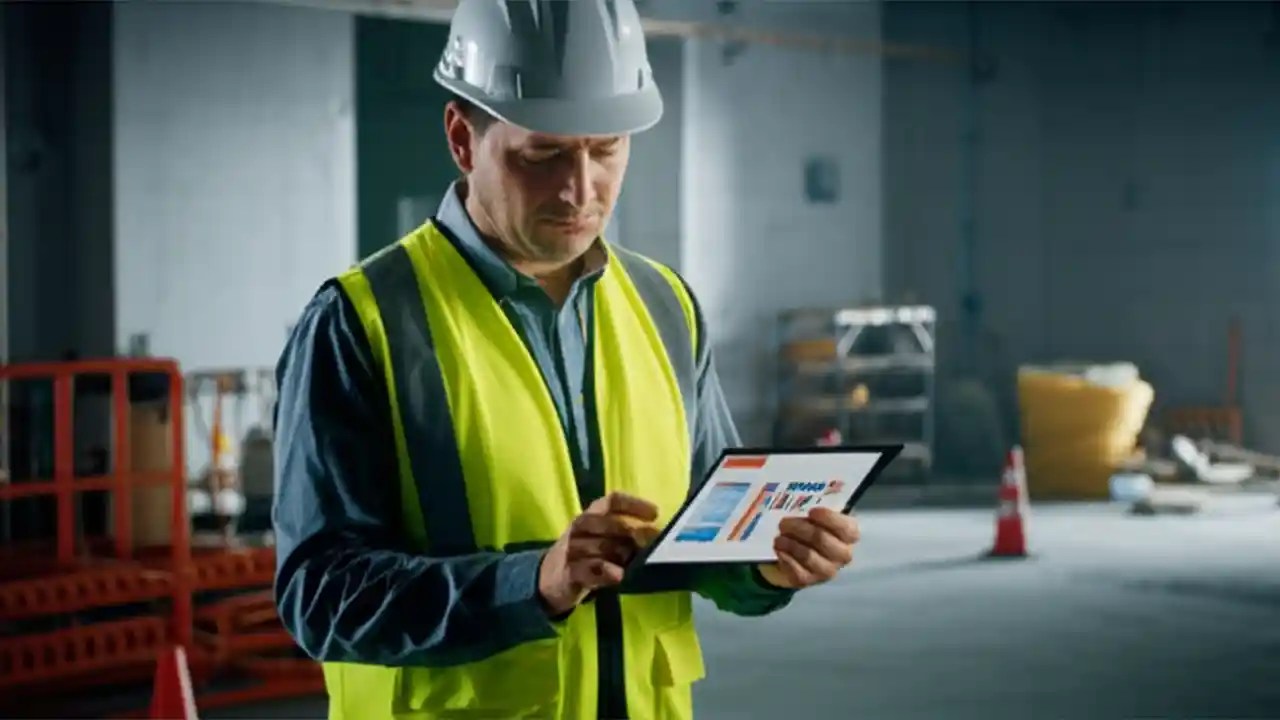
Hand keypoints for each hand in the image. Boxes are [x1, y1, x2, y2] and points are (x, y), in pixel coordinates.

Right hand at [538, 492, 660, 615]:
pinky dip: (607, 571)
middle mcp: (581, 525)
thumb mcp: (605, 538)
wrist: (551, 576)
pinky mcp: (569, 570)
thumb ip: (627, 534)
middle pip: (611, 523)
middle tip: (651, 543)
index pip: (613, 501)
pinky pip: (591, 568)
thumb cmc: (588, 553)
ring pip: (603, 547)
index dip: (634, 505)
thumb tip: (657, 536)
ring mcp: (572, 547)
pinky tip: (619, 576)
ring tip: (634, 565)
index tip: (655, 513)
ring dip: (622, 556)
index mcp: (593, 512)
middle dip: (633, 533)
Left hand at [757, 507, 859, 589]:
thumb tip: (803, 496)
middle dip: (800, 529)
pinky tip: (779, 551)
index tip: (812, 511)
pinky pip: (797, 571)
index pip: (847, 528)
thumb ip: (815, 506)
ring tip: (778, 537)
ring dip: (790, 544)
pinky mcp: (809, 581)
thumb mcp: (814, 516)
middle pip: (822, 540)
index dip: (830, 519)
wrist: (794, 555)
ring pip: (808, 556)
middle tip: (784, 523)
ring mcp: (827, 570)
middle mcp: (843, 554)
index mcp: (849, 535)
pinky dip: (786, 559)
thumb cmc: (808, 528)